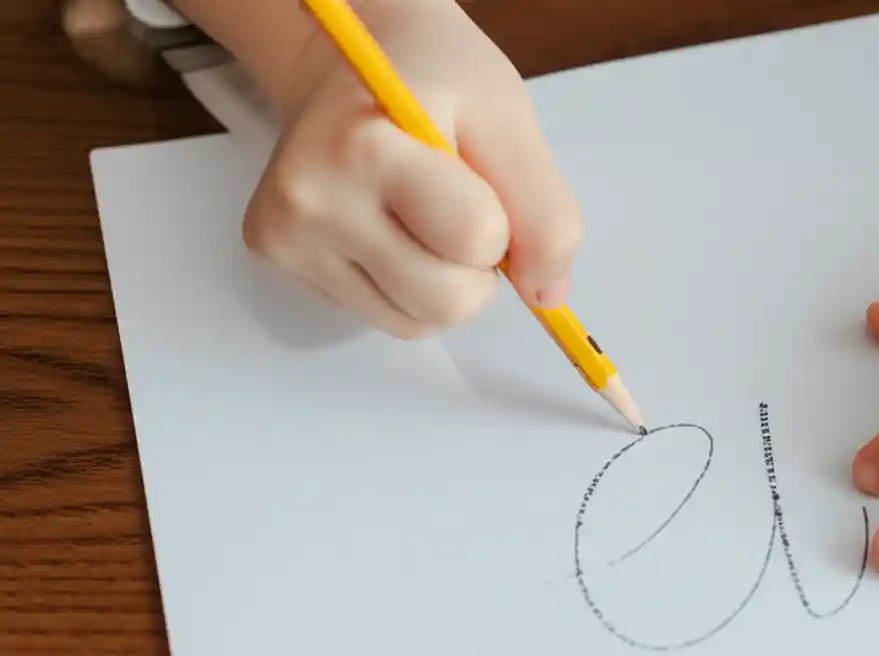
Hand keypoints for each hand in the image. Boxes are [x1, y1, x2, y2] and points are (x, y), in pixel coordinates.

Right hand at [243, 0, 580, 337]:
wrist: (352, 58)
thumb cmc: (435, 78)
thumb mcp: (507, 118)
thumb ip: (544, 211)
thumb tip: (547, 297)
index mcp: (365, 149)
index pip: (476, 239)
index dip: (502, 222)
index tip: (478, 179)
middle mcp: (311, 200)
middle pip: (446, 302)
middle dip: (477, 268)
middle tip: (457, 207)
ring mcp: (287, 237)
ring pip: (418, 323)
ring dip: (445, 285)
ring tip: (422, 215)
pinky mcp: (280, 260)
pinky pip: (386, 319)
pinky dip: (409, 288)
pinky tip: (391, 229)